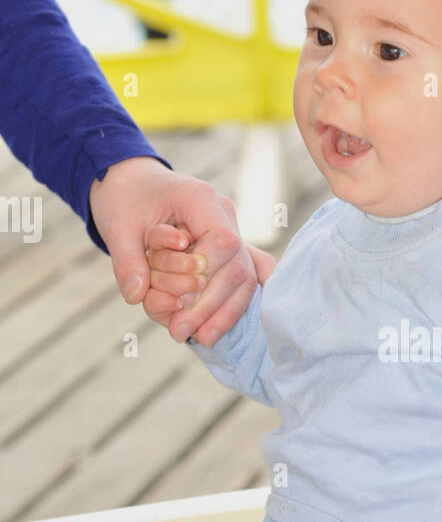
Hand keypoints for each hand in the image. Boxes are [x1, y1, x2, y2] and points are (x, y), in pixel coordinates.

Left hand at [88, 156, 262, 343]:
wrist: (130, 182)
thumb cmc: (124, 198)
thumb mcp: (117, 226)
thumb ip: (127, 261)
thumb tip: (136, 296)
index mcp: (200, 199)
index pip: (223, 241)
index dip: (208, 276)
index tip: (180, 302)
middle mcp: (223, 214)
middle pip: (238, 266)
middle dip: (212, 306)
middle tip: (180, 333)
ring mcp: (229, 231)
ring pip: (244, 278)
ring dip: (222, 313)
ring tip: (199, 340)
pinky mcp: (225, 249)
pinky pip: (238, 280)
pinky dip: (226, 305)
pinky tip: (214, 330)